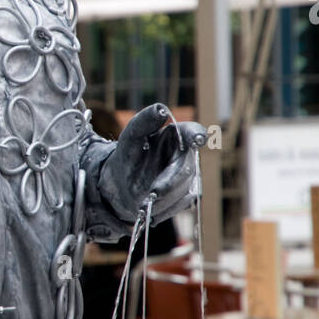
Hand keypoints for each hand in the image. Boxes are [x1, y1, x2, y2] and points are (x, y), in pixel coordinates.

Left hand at [99, 104, 205, 224]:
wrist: (121, 185)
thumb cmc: (128, 156)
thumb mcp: (130, 137)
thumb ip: (143, 122)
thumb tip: (161, 109)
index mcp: (176, 135)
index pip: (192, 132)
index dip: (196, 135)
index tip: (197, 139)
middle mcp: (185, 155)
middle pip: (186, 169)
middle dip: (169, 182)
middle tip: (152, 194)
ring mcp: (188, 176)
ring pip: (184, 189)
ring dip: (163, 198)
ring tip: (143, 202)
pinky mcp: (185, 195)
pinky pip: (181, 204)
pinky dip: (164, 208)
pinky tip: (150, 208)